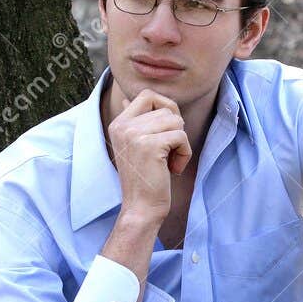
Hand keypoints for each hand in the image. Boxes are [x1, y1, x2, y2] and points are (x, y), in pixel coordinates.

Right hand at [107, 88, 191, 222]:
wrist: (141, 207)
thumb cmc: (144, 178)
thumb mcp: (135, 144)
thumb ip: (135, 121)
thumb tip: (130, 98)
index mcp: (118, 123)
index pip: (147, 95)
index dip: (165, 107)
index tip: (166, 132)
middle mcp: (123, 125)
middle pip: (165, 108)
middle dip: (175, 128)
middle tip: (169, 149)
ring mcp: (134, 134)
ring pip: (176, 121)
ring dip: (180, 142)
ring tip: (169, 161)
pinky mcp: (150, 145)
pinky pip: (181, 136)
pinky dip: (184, 153)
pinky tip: (173, 169)